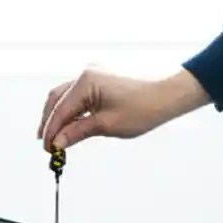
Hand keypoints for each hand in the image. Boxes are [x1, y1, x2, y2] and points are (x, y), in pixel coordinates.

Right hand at [38, 68, 210, 151]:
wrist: (174, 91)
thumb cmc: (146, 107)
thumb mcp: (108, 125)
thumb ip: (78, 132)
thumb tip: (58, 142)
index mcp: (86, 81)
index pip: (60, 110)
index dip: (51, 132)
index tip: (48, 150)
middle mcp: (87, 72)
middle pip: (57, 99)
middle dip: (50, 122)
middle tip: (48, 144)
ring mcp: (95, 72)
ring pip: (67, 95)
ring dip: (60, 115)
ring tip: (57, 136)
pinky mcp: (104, 76)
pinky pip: (80, 92)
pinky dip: (73, 108)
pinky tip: (73, 123)